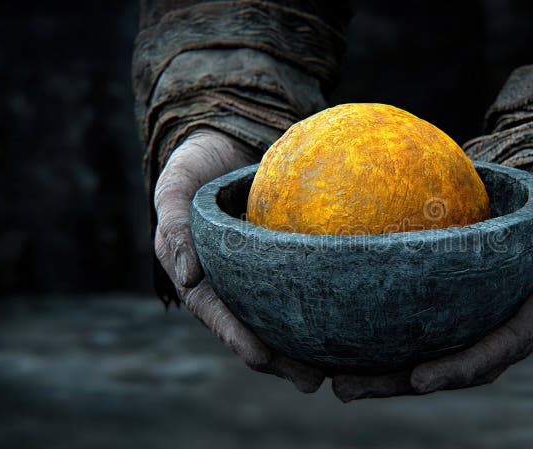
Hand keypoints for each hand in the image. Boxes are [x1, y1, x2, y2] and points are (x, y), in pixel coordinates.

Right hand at [154, 128, 323, 392]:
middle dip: (281, 359)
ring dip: (306, 345)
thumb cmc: (196, 167)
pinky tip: (357, 317)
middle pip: (256, 329)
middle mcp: (231, 286)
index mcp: (201, 278)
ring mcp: (259, 277)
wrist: (227, 144)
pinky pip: (306, 285)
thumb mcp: (176, 187)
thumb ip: (175, 226)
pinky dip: (325, 305)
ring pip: (283, 317)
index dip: (238, 339)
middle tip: (312, 380)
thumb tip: (189, 277)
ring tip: (339, 367)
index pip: (219, 316)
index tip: (261, 358)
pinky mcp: (285, 262)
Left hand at [332, 154, 532, 400]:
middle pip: (450, 364)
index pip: (493, 352)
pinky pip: (426, 321)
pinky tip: (348, 332)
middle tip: (347, 389)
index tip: (418, 379)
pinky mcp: (464, 296)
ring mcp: (483, 314)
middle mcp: (504, 325)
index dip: (457, 368)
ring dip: (385, 370)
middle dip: (399, 382)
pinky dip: (390, 333)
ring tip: (336, 378)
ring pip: (432, 350)